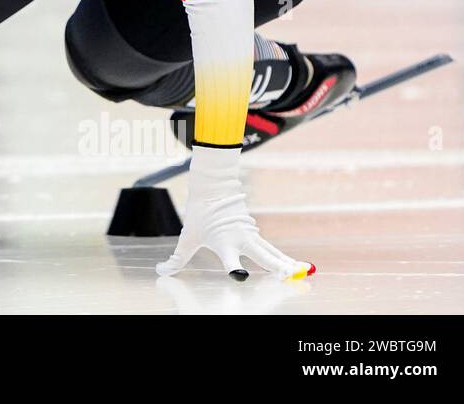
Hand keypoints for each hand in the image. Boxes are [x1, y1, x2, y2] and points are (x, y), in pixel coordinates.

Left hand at [156, 145, 315, 279]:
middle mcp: (240, 240)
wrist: (214, 186)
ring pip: (272, 252)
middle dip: (276, 266)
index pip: (229, 258)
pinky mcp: (256, 234)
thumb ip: (178, 258)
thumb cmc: (199, 213)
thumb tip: (160, 272)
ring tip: (302, 273)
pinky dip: (284, 259)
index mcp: (223, 242)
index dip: (233, 267)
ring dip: (286, 263)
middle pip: (262, 256)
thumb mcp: (187, 237)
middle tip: (289, 276)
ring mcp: (251, 236)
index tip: (239, 275)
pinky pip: (272, 249)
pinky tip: (297, 268)